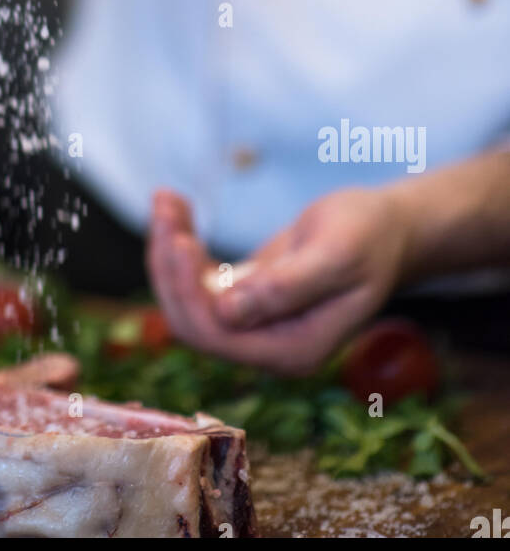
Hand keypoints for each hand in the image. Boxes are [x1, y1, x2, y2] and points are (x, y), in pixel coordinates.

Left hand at [147, 186, 411, 374]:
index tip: (179, 239)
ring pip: (188, 300)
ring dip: (169, 250)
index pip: (216, 336)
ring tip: (167, 198)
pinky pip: (197, 281)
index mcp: (292, 351)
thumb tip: (226, 311)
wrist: (386, 228)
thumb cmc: (369, 236)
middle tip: (165, 206)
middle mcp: (267, 348)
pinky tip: (178, 205)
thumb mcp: (336, 254)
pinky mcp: (243, 300)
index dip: (187, 292)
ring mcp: (254, 326)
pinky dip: (182, 245)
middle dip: (169, 267)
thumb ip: (286, 287)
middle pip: (193, 322)